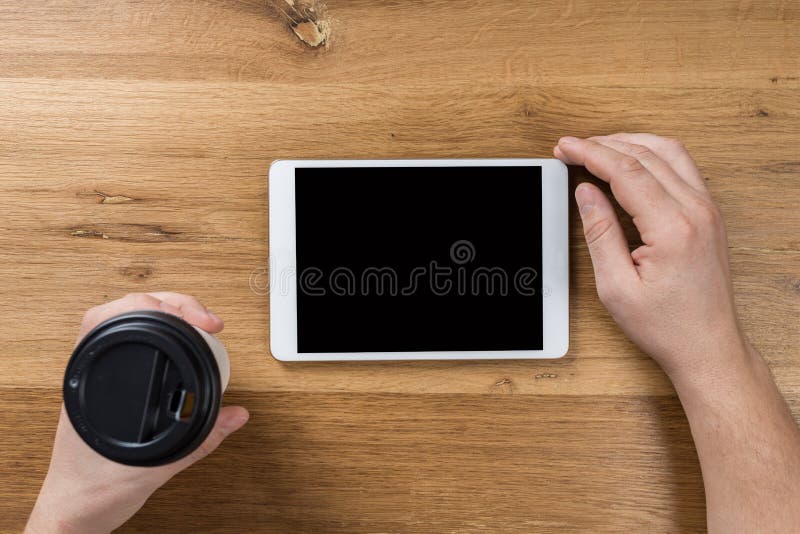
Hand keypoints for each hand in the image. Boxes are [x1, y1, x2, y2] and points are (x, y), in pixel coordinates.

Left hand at [26, 293, 248, 533]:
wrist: (71, 515)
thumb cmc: (92, 491)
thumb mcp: (155, 466)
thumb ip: (200, 441)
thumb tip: (234, 415)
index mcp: (91, 381)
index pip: (116, 315)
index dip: (162, 305)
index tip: (196, 321)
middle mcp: (92, 372)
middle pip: (129, 309)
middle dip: (175, 305)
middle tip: (209, 322)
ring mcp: (99, 379)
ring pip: (128, 323)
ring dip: (166, 314)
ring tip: (199, 323)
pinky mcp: (109, 390)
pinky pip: (133, 344)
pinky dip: (161, 334)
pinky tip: (180, 344)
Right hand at [554, 134, 749, 381]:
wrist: (708, 346)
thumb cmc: (667, 326)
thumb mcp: (616, 287)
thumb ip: (599, 233)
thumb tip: (586, 193)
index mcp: (673, 228)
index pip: (626, 171)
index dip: (590, 153)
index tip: (565, 147)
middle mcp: (697, 211)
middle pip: (646, 154)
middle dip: (604, 144)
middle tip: (572, 147)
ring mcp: (708, 210)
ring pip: (668, 152)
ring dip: (630, 143)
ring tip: (597, 148)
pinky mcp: (709, 214)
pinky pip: (682, 166)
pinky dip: (651, 155)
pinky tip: (630, 162)